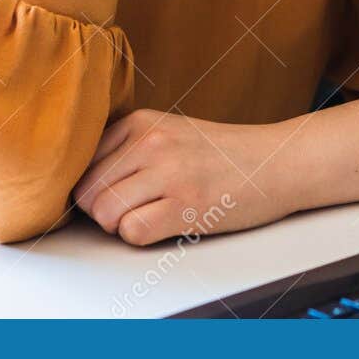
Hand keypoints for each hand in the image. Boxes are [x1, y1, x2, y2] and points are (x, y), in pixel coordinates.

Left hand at [72, 109, 297, 245]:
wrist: (277, 162)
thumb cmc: (223, 154)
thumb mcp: (169, 131)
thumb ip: (127, 148)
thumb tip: (83, 184)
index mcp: (140, 121)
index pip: (82, 164)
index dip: (93, 188)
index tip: (115, 194)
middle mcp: (150, 142)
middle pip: (87, 193)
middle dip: (102, 211)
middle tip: (134, 210)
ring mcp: (168, 172)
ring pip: (104, 214)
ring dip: (120, 226)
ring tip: (150, 216)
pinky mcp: (185, 205)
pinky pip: (132, 232)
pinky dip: (140, 237)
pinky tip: (165, 224)